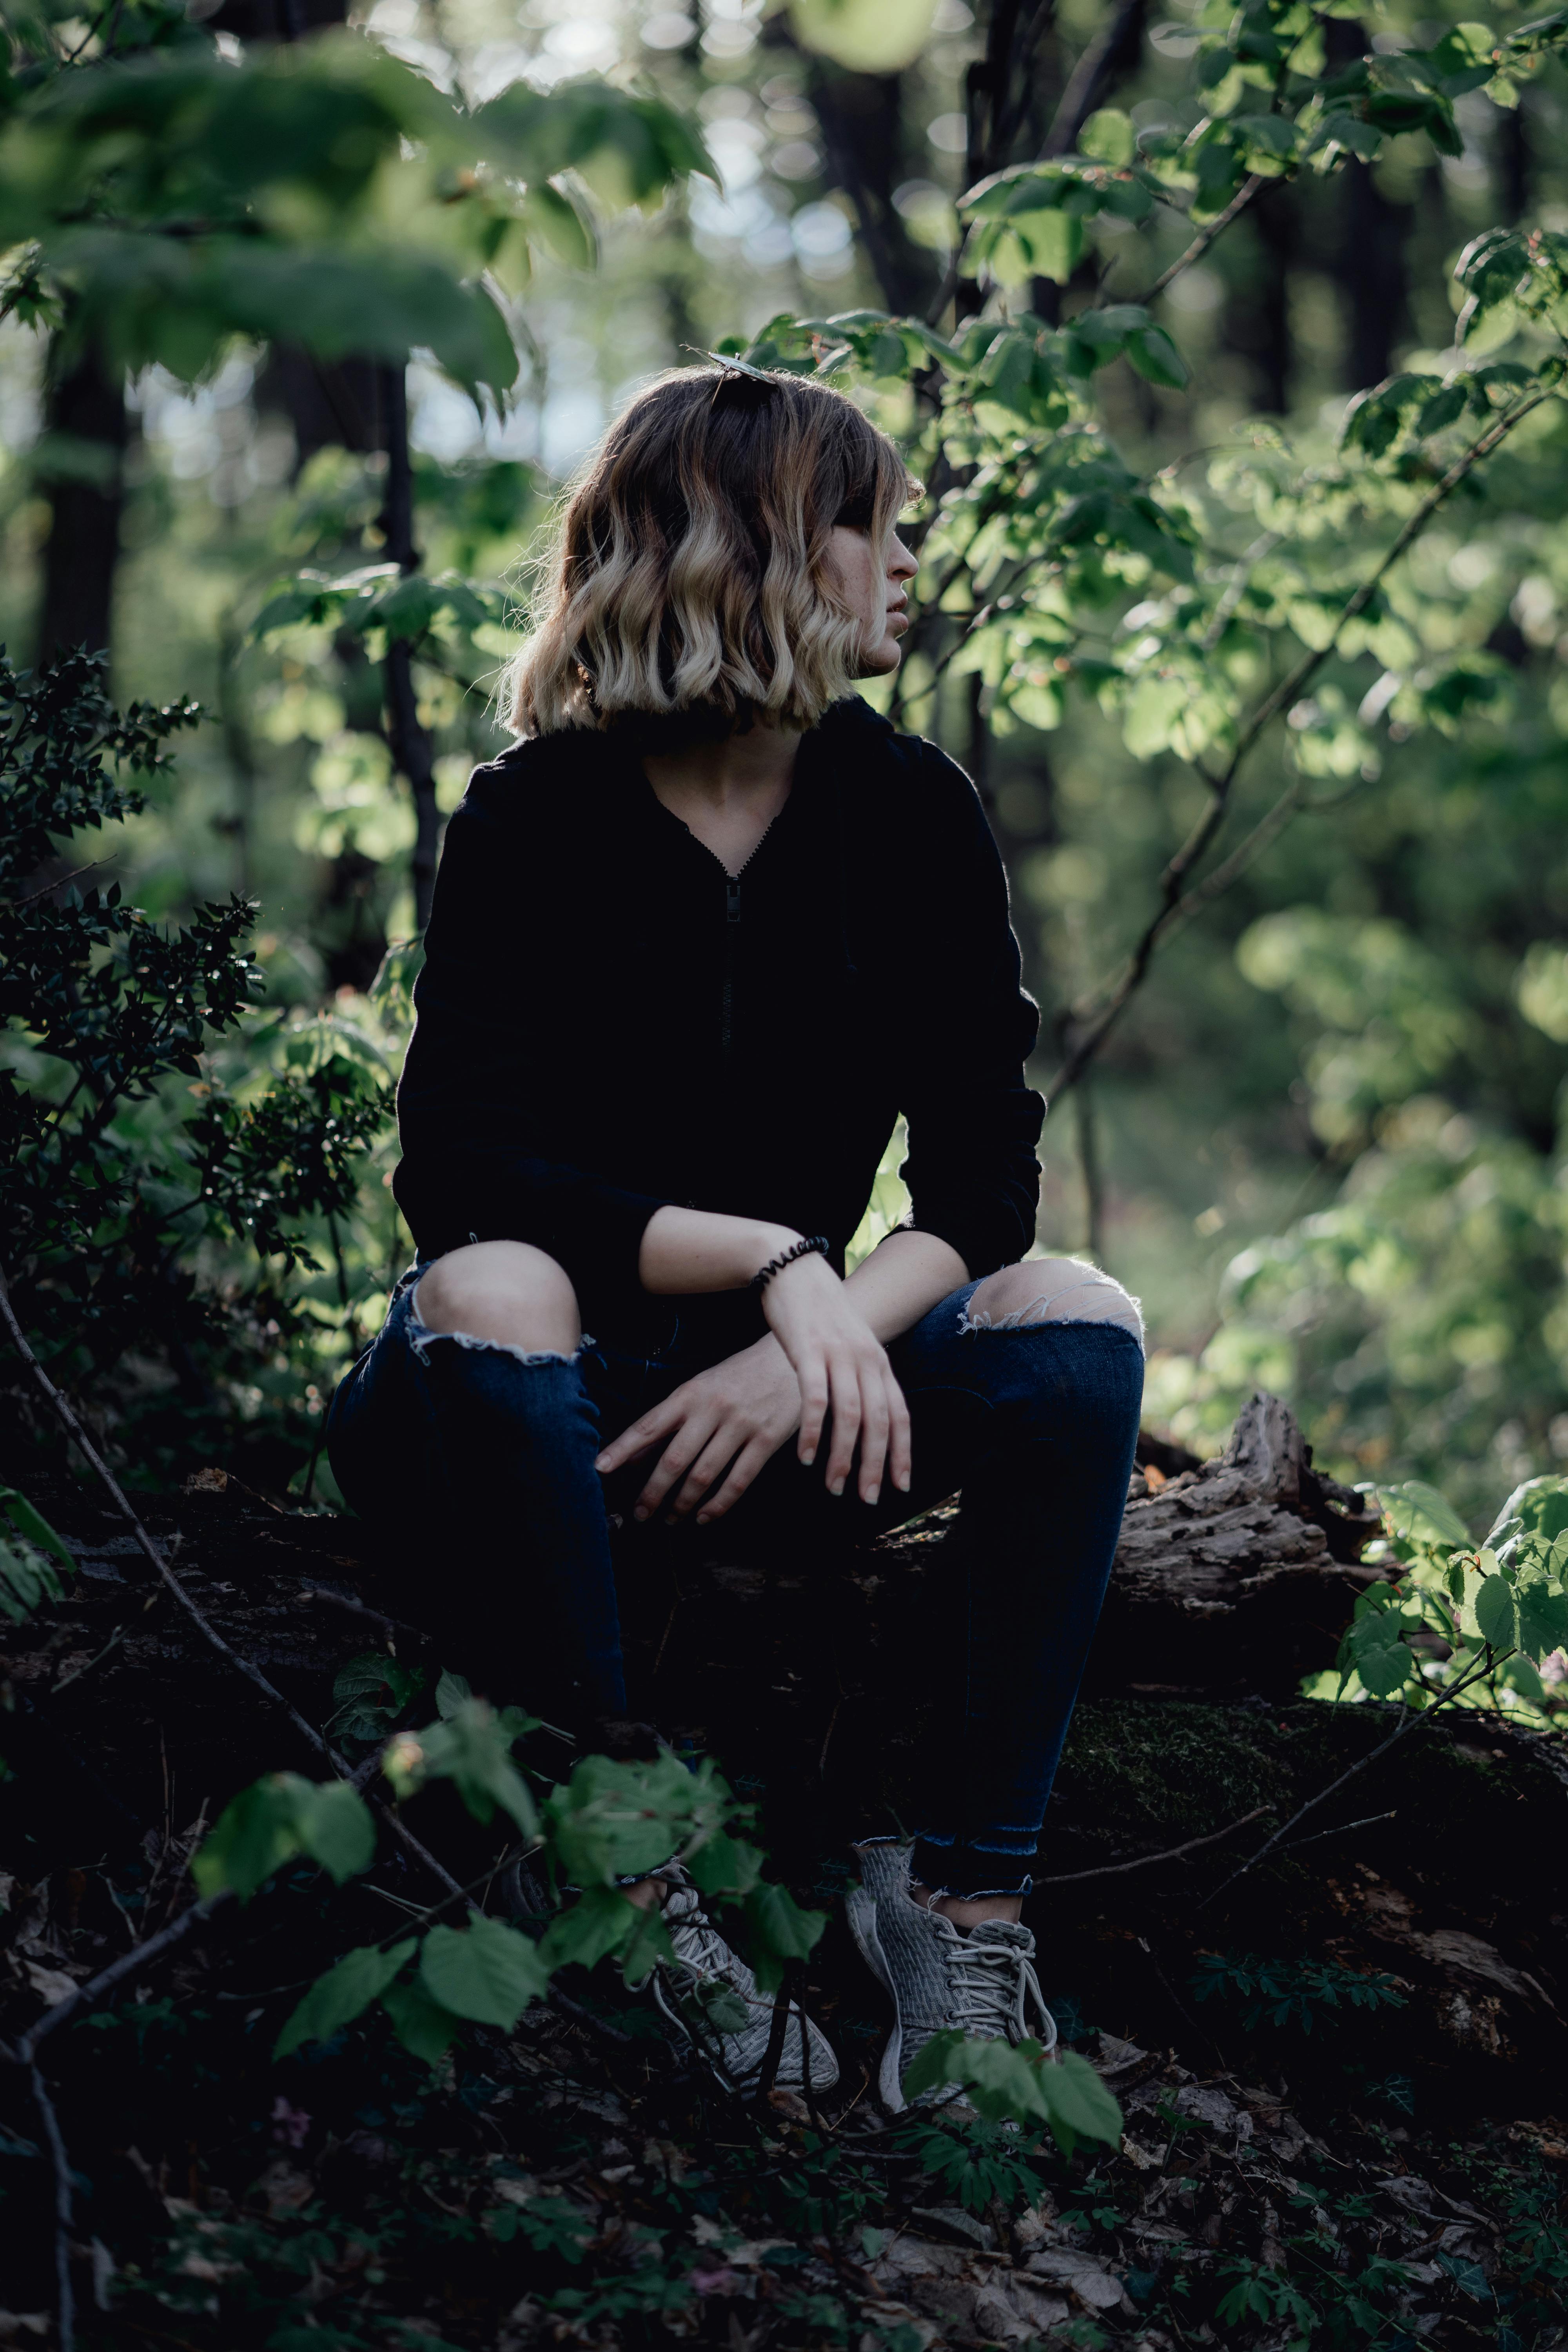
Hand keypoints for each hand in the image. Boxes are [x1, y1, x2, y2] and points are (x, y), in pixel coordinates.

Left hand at [594, 1336, 802, 1523]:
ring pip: (703, 1475)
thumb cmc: (739, 1375)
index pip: (649, 1425)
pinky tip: (704, 1516)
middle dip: (652, 1492)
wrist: (790, 1360)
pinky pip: (738, 1481)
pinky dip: (718, 1505)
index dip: (622, 1449)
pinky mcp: (766, 1440)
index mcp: (690, 1393)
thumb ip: (676, 1417)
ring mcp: (740, 1425)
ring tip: (670, 1519)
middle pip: (674, 1459)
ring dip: (683, 1504)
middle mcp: (712, 1409)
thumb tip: (639, 1452)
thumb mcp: (703, 1385)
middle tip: (639, 1514)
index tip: (599, 1469)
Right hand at [758, 1250, 910, 1505]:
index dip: (902, 1452)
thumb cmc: (818, 1316)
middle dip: (875, 1465)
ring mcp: (839, 1355)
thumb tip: (864, 1420)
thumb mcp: (849, 1347)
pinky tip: (806, 1457)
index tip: (900, 1486)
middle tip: (867, 1498)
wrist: (794, 1272)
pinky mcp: (809, 1351)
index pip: (899, 1415)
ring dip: (843, 1456)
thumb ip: (859, 1379)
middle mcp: (866, 1360)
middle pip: (879, 1422)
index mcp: (878, 1362)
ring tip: (834, 1486)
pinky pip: (816, 1400)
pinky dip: (814, 1432)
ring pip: (851, 1416)